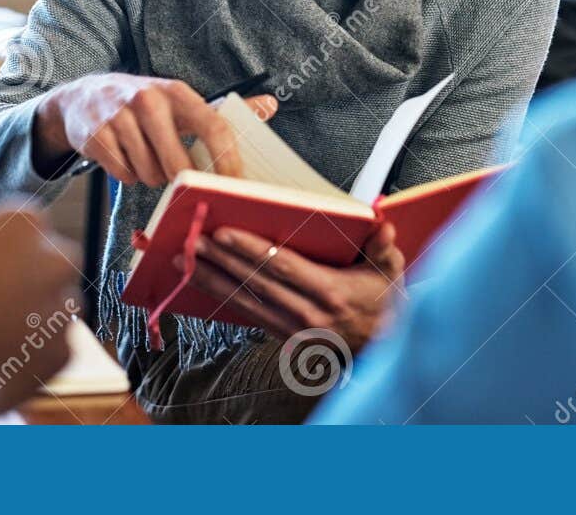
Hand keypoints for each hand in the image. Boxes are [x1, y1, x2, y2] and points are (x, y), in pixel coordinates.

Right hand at [0, 204, 79, 423]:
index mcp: (25, 223)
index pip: (18, 218)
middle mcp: (57, 260)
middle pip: (44, 256)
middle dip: (20, 269)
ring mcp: (65, 309)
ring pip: (51, 298)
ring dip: (28, 305)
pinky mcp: (64, 350)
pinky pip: (50, 340)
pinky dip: (30, 343)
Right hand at [31, 73, 277, 185]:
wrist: (83, 97)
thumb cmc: (144, 103)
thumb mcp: (180, 99)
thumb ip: (224, 110)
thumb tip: (271, 104)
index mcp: (177, 92)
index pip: (213, 127)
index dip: (228, 162)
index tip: (236, 188)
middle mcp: (148, 100)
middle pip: (178, 164)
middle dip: (181, 179)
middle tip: (177, 174)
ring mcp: (120, 118)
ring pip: (150, 174)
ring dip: (151, 174)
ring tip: (143, 153)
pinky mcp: (97, 136)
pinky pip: (125, 176)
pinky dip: (128, 174)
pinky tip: (123, 154)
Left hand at [181, 222, 405, 350]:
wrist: (383, 348)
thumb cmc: (384, 301)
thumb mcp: (391, 271)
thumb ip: (384, 249)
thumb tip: (383, 227)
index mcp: (329, 291)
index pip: (281, 266)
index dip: (251, 250)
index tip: (224, 233)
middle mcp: (305, 312)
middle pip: (254, 282)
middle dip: (220, 260)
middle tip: (192, 241)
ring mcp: (291, 326)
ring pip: (244, 300)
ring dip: (211, 280)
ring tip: (184, 262)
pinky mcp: (282, 334)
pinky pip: (246, 313)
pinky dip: (221, 297)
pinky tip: (201, 283)